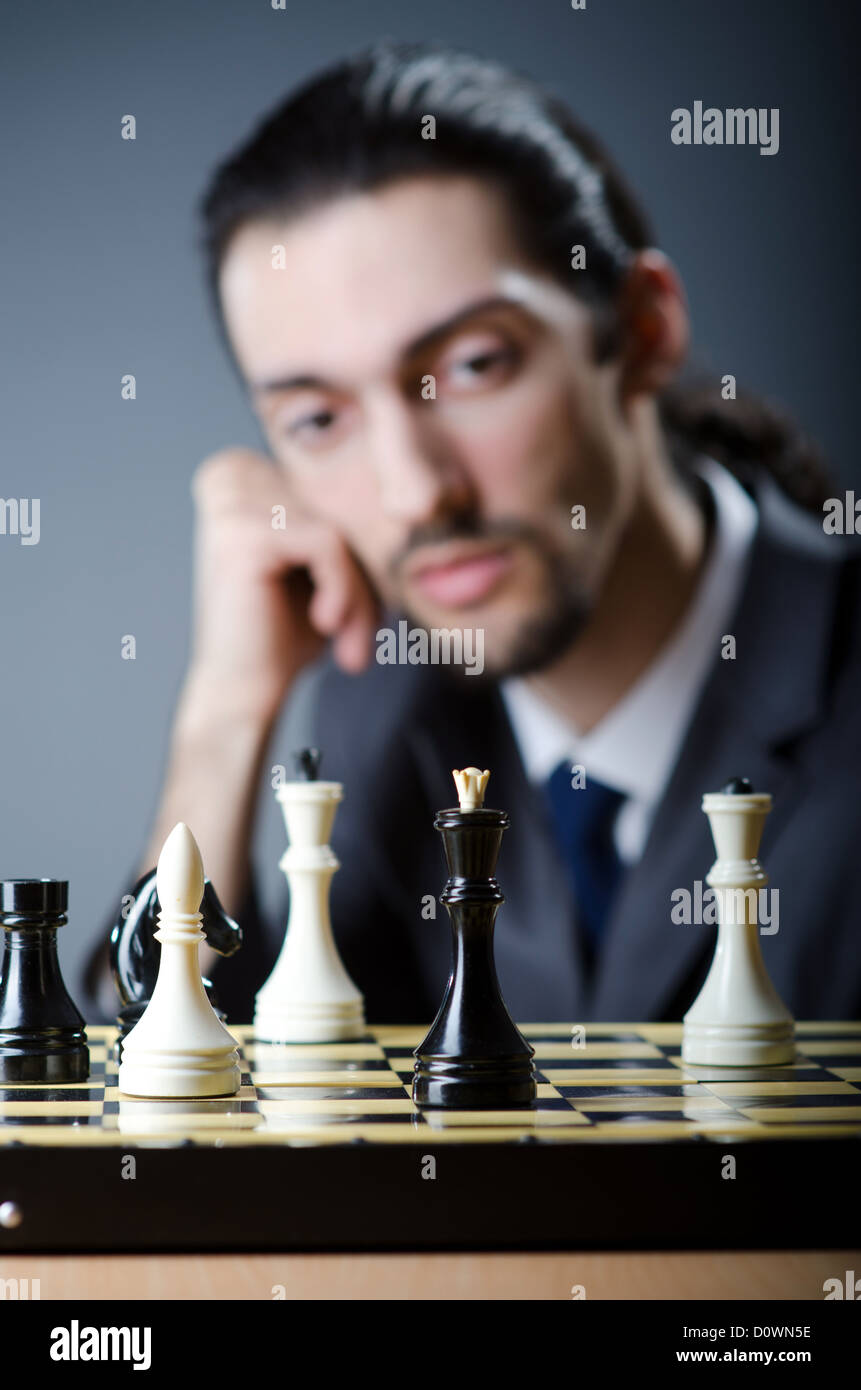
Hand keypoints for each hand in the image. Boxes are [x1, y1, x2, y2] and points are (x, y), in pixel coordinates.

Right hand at [182, 447, 379, 724]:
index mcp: (243, 471)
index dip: (354, 557)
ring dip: (356, 594)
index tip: (351, 615)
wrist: (243, 695)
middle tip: (356, 642)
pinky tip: (325, 626)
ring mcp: (232, 501)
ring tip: (347, 644)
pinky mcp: (243, 532)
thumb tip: (418, 497)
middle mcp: (230, 474)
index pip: (333, 496)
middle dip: (360, 580)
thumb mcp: (326, 570)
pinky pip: (329, 544)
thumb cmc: (283, 635)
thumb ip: (351, 528)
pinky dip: (343, 591)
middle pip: (337, 512)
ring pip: (338, 531)